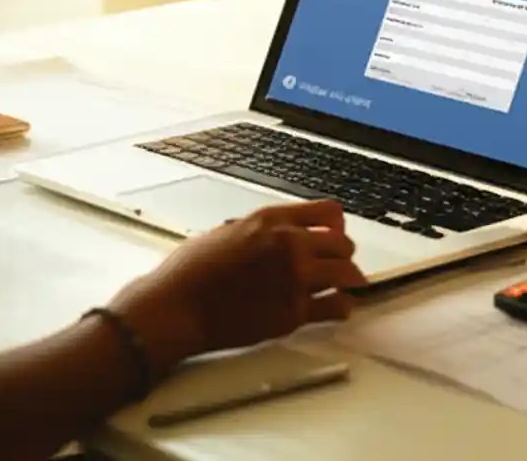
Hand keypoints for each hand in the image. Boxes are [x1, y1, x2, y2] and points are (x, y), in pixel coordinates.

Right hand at [110, 201, 367, 373]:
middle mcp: (289, 245)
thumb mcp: (225, 232)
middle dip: (343, 255)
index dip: (337, 225)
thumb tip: (273, 239)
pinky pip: (338, 307)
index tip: (335, 234)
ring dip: (350, 280)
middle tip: (339, 265)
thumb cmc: (189, 273)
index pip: (328, 212)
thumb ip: (258, 233)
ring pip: (348, 274)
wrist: (176, 308)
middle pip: (343, 244)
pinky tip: (338, 309)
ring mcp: (295, 280)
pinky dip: (342, 308)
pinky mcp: (294, 313)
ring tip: (347, 286)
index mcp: (271, 220)